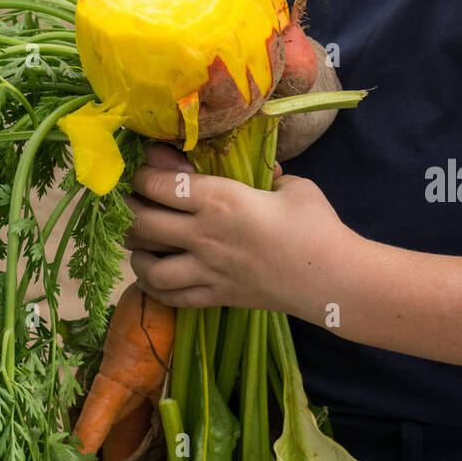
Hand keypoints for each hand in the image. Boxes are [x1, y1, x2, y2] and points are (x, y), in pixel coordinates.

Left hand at [121, 140, 353, 317]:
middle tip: (134, 199)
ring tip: (140, 239)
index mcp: (220, 200)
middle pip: (141, 221)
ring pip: (146, 264)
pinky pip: (169, 296)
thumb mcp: (293, 186)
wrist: (333, 280)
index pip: (158, 184)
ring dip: (136, 249)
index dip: (143, 172)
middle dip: (128, 208)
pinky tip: (155, 272)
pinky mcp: (215, 297)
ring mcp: (206, 270)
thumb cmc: (317, 226)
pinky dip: (153, 285)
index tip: (147, 163)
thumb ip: (267, 176)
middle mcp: (204, 235)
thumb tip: (261, 171)